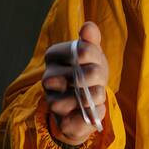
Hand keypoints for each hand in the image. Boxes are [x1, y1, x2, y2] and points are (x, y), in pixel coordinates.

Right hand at [42, 21, 108, 146]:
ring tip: (99, 93)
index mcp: (53, 56)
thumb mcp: (92, 54)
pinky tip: (97, 108)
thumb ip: (90, 39)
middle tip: (100, 78)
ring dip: (95, 96)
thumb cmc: (88, 72)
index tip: (96, 59)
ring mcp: (52, 101)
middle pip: (79, 76)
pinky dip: (94, 113)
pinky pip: (79, 119)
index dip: (94, 55)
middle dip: (97, 76)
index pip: (79, 51)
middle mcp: (48, 79)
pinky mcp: (62, 122)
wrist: (86, 103)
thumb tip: (88, 27)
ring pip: (75, 99)